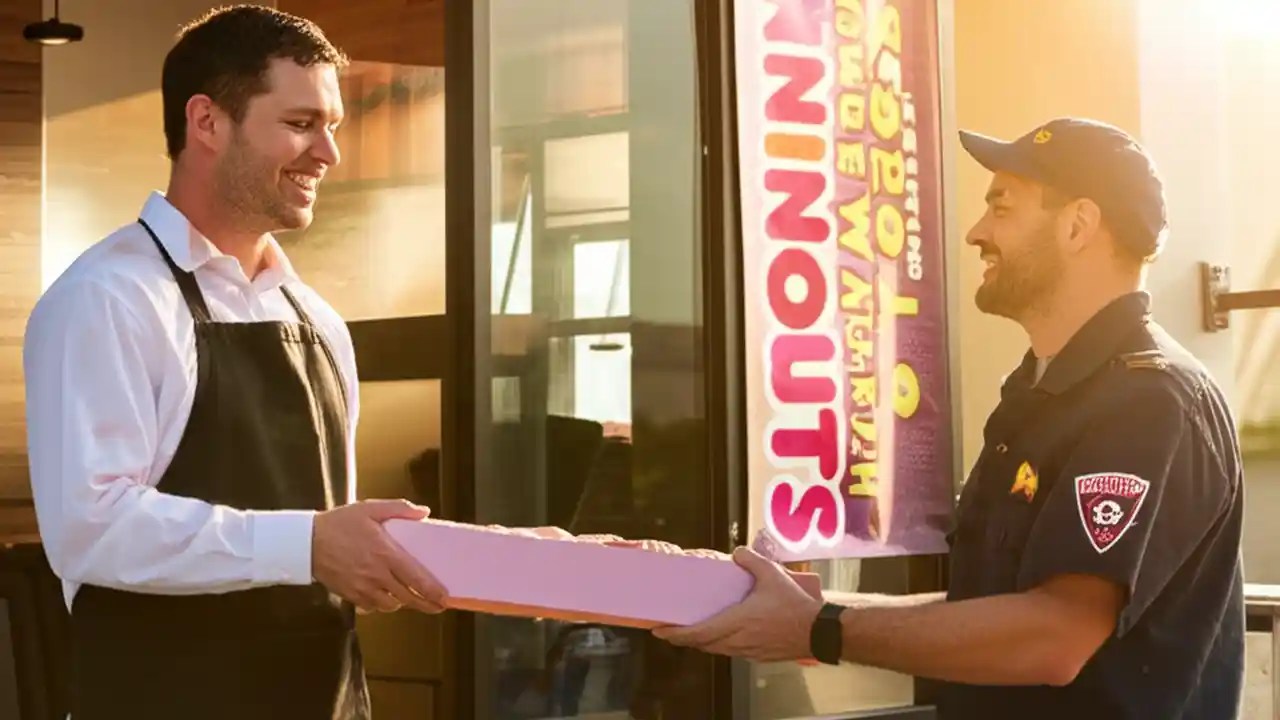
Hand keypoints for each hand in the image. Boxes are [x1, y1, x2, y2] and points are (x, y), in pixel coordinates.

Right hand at [312, 499, 447, 614]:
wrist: (307, 542)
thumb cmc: (340, 523)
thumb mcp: (370, 509)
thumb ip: (399, 509)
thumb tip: (424, 513)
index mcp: (385, 554)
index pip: (416, 579)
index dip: (432, 592)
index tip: (445, 598)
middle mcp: (376, 575)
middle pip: (407, 598)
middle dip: (426, 604)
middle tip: (438, 606)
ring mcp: (362, 588)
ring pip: (391, 605)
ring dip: (403, 603)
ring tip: (411, 598)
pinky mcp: (350, 595)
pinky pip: (372, 607)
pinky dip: (382, 605)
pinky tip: (387, 597)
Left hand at [653, 547, 823, 661]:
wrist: (817, 631)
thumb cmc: (795, 604)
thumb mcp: (772, 574)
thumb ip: (751, 560)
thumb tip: (737, 553)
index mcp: (737, 622)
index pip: (699, 633)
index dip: (676, 634)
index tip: (660, 631)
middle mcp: (738, 640)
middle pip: (703, 645)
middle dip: (684, 639)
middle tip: (670, 630)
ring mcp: (748, 651)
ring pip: (717, 650)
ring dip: (702, 642)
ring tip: (693, 632)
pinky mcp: (758, 656)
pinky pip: (732, 652)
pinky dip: (720, 645)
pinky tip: (722, 635)